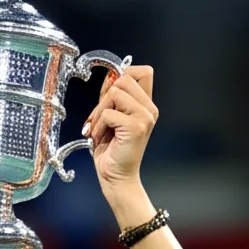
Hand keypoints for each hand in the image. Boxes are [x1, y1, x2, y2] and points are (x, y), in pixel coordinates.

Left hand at [82, 66, 157, 188]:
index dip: (122, 74)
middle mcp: (150, 109)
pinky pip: (108, 112)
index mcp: (146, 105)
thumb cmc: (112, 150)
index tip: (108, 93)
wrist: (115, 177)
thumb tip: (109, 76)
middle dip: (104, 96)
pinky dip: (98, 125)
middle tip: (100, 118)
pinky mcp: (136, 127)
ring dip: (99, 112)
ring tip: (100, 129)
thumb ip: (111, 97)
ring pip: (114, 92)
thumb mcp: (109, 117)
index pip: (143, 71)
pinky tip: (101, 138)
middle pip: (124, 78)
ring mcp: (145, 117)